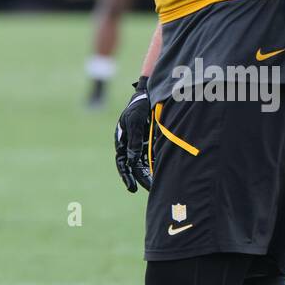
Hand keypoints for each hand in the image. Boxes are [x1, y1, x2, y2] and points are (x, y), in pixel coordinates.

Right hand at [114, 76, 151, 192]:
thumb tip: (131, 160)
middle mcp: (130, 145)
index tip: (132, 188)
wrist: (149, 94)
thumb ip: (134, 140)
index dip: (126, 176)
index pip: (122, 163)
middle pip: (134, 166)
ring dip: (149, 174)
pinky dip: (156, 164)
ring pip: (143, 163)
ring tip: (156, 186)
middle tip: (149, 190)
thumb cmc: (138, 106)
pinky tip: (163, 173)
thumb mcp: (135, 122)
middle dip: (140, 179)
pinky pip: (152, 156)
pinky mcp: (150, 141)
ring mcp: (140, 143)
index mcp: (122, 141)